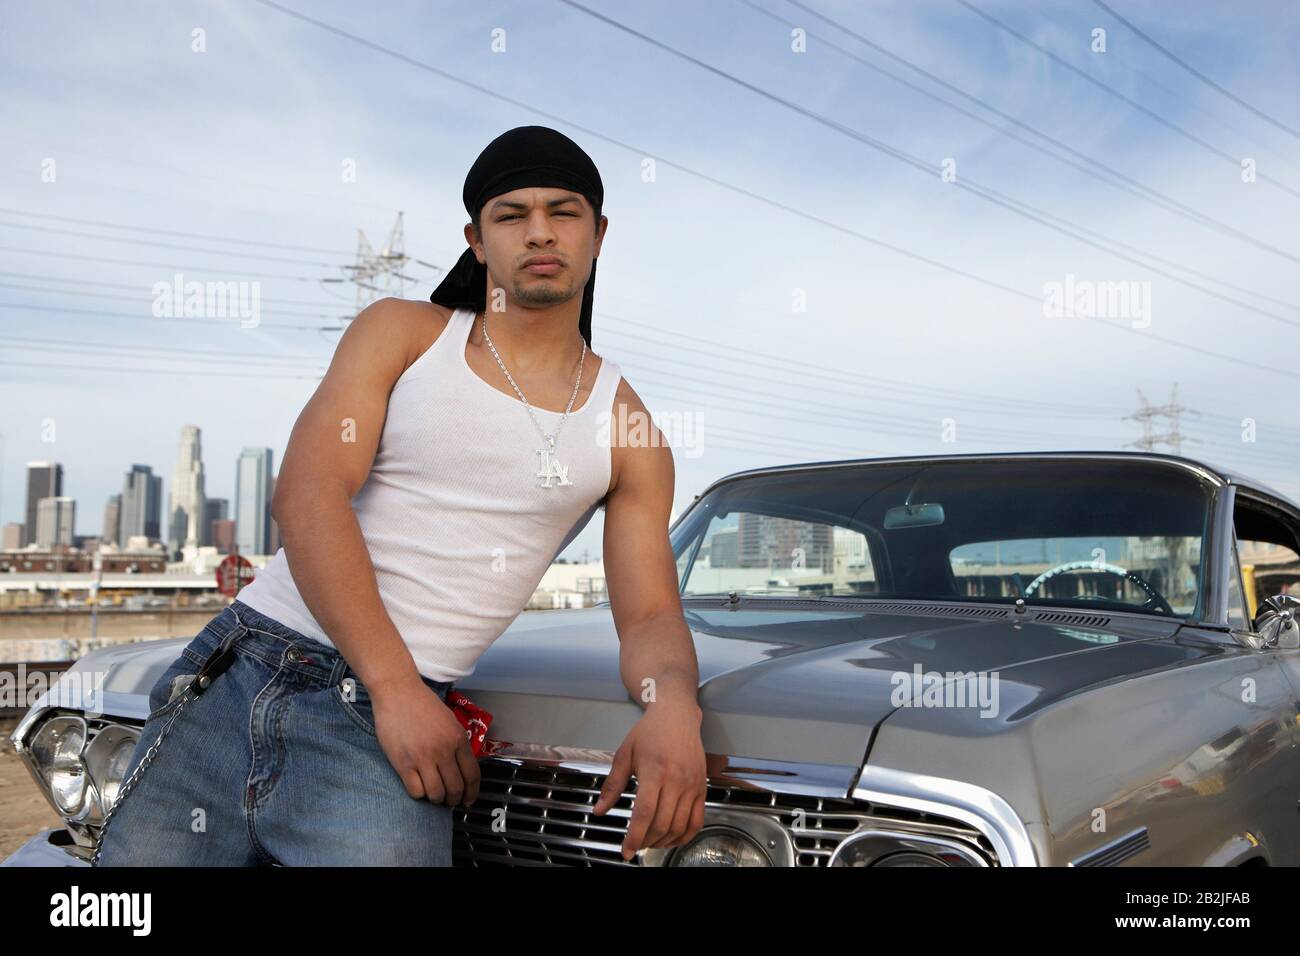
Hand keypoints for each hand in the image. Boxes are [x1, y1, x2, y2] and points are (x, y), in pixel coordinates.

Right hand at [371, 676, 479, 806]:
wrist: (398, 692)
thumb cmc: (422, 704)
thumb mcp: (449, 721)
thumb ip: (457, 743)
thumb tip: (461, 767)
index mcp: (458, 739)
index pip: (472, 775)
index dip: (472, 792)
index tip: (468, 800)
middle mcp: (444, 750)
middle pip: (455, 788)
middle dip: (454, 800)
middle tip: (450, 801)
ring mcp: (423, 758)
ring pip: (436, 794)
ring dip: (437, 799)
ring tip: (434, 796)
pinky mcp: (403, 764)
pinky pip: (416, 791)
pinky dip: (419, 794)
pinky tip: (418, 787)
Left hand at [592, 703, 705, 860]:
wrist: (677, 716)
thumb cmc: (649, 732)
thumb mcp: (624, 754)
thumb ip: (612, 785)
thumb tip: (600, 810)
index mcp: (655, 771)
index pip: (644, 813)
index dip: (634, 836)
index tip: (626, 850)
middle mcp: (676, 780)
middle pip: (661, 823)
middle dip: (646, 841)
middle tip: (635, 845)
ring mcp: (692, 785)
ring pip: (679, 826)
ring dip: (663, 841)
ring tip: (650, 842)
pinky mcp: (701, 788)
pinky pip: (697, 821)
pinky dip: (685, 836)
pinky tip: (672, 838)